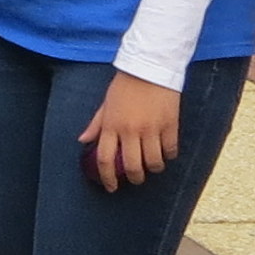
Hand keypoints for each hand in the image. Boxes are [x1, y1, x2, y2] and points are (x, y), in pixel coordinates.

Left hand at [79, 70, 185, 191]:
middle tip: (136, 179)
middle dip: (135, 178)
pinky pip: (171, 150)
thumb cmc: (125, 84)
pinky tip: (167, 152)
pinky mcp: (170, 125)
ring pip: (154, 162)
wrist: (150, 66)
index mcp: (111, 126)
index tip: (111, 187)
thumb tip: (83, 140)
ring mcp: (151, 129)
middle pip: (132, 167)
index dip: (107, 178)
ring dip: (154, 169)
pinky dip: (169, 155)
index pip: (105, 160)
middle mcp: (130, 130)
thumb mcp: (106, 103)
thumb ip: (96, 124)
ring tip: (154, 166)